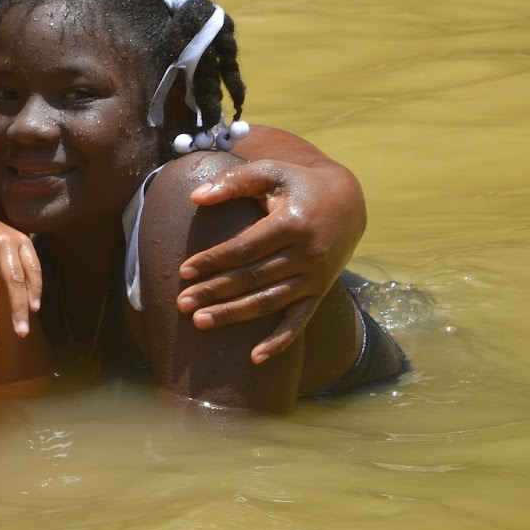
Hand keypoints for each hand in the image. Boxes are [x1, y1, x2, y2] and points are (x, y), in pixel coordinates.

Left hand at [178, 159, 365, 363]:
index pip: (245, 248)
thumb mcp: (271, 172)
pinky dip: (280, 342)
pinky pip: (299, 321)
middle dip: (214, 292)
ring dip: (234, 315)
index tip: (184, 271)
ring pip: (269, 302)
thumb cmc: (298, 184)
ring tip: (200, 323)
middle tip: (182, 304)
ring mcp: (315, 277)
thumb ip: (234, 181)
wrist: (348, 202)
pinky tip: (256, 358)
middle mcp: (308, 254)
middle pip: (253, 279)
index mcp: (293, 223)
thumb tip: (195, 197)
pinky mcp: (320, 292)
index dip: (214, 260)